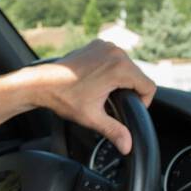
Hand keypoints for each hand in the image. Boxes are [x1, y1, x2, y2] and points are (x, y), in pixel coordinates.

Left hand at [27, 40, 155, 154]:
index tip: (129, 108)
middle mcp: (115, 52)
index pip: (148, 85)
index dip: (143, 101)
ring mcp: (105, 46)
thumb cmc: (64, 98)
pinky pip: (114, 58)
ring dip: (121, 80)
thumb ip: (114, 131)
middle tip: (114, 104)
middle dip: (130, 90)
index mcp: (119, 68)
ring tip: (105, 93)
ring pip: (127, 66)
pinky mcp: (97, 45)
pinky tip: (98, 81)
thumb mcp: (92, 118)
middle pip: (138, 75)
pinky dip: (111, 69)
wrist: (41, 83)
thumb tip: (127, 146)